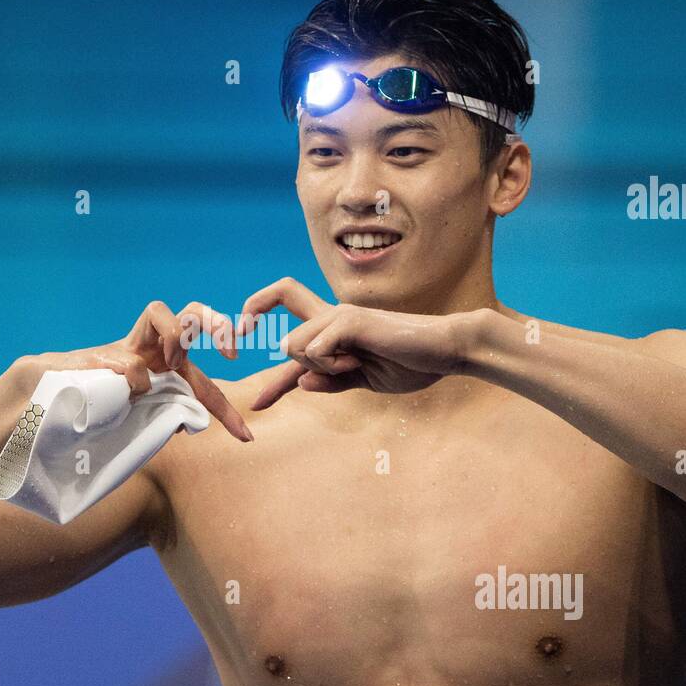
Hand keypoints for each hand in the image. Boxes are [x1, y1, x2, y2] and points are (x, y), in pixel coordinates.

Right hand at [23, 300, 253, 441]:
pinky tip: (128, 391)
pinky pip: (128, 360)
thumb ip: (162, 419)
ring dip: (176, 336)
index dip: (226, 410)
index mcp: (162, 370)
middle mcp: (147, 352)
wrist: (37, 416)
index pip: (202, 383)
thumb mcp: (137, 424)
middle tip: (231, 354)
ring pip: (160, 311)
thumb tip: (189, 421)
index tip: (247, 438)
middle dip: (217, 325)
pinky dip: (134, 378)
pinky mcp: (99, 355)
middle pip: (191, 315)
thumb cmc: (91, 419)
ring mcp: (123, 349)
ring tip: (173, 363)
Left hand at [235, 277, 481, 410]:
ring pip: (292, 342)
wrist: (445, 351)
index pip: (292, 332)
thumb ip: (332, 381)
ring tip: (350, 368)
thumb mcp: (364, 381)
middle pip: (282, 290)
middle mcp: (333, 314)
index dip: (271, 358)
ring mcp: (341, 314)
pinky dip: (327, 365)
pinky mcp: (351, 320)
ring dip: (314, 366)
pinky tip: (355, 364)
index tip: (259, 395)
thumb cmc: (410, 363)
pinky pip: (314, 348)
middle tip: (240, 331)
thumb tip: (302, 384)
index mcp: (335, 328)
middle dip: (253, 306)